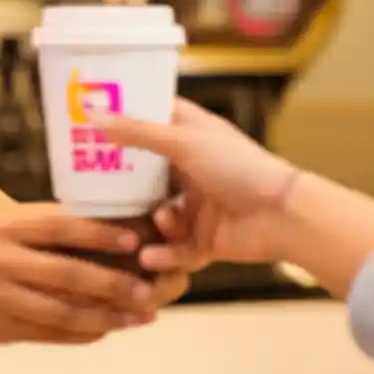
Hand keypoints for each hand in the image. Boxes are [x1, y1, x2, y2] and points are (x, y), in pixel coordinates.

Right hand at [0, 203, 157, 344]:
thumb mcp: (4, 230)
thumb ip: (48, 231)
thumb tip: (113, 231)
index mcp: (8, 228)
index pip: (61, 227)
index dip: (100, 234)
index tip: (135, 241)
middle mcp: (4, 260)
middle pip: (67, 274)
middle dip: (113, 285)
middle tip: (148, 291)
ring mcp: (1, 297)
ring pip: (63, 312)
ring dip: (107, 317)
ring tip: (140, 318)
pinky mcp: (1, 328)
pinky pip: (50, 334)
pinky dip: (83, 334)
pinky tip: (107, 331)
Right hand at [93, 98, 300, 272]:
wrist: (283, 217)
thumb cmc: (240, 168)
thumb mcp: (184, 143)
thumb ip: (138, 132)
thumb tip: (94, 116)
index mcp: (191, 137)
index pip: (152, 121)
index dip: (124, 121)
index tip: (89, 125)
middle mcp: (191, 169)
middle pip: (146, 174)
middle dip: (122, 185)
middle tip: (90, 189)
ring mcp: (197, 205)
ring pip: (156, 215)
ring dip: (150, 224)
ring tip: (151, 228)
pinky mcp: (203, 240)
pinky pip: (174, 249)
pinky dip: (163, 254)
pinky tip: (150, 258)